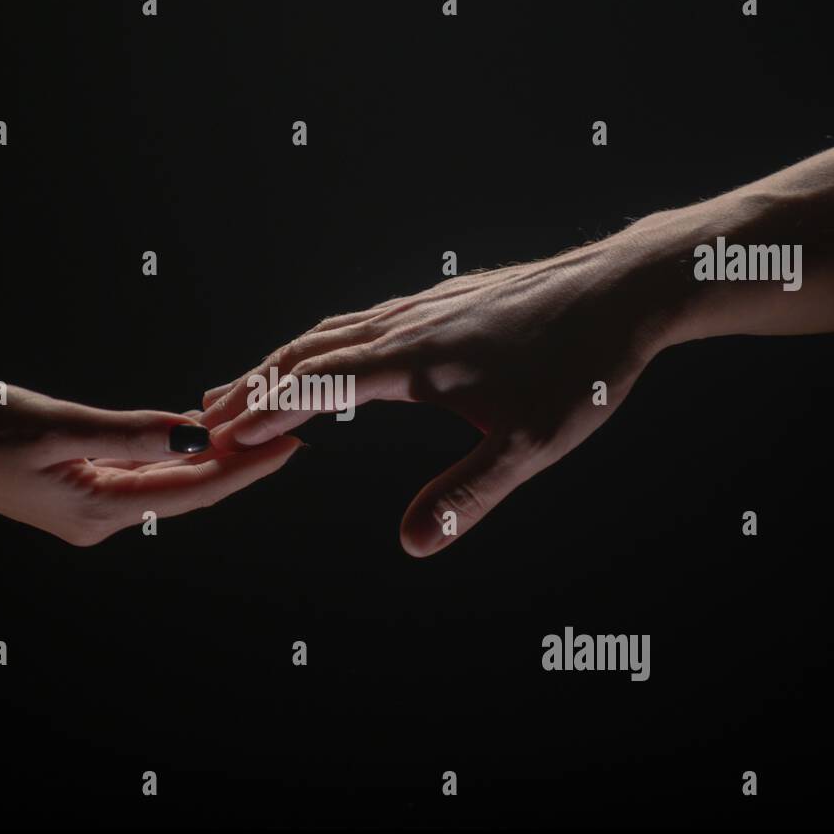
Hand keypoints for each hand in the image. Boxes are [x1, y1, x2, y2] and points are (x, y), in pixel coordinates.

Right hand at [0, 382, 301, 545]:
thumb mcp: (59, 426)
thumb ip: (131, 433)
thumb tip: (194, 437)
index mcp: (97, 511)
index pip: (191, 492)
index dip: (243, 469)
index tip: (287, 447)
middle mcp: (100, 519)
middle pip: (186, 492)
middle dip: (236, 463)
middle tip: (286, 432)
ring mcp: (89, 509)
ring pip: (166, 484)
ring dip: (208, 458)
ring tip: (254, 431)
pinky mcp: (79, 491)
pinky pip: (140, 475)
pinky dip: (172, 455)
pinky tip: (198, 436)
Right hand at [200, 237, 677, 556]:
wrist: (624, 289)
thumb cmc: (582, 367)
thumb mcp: (528, 445)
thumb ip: (466, 497)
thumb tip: (412, 545)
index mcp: (414, 359)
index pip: (318, 385)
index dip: (266, 411)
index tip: (223, 436)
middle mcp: (406, 324)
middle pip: (308, 351)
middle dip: (255, 384)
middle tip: (209, 413)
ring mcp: (422, 306)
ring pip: (331, 330)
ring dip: (282, 360)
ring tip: (249, 384)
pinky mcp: (441, 300)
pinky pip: (359, 319)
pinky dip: (321, 343)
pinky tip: (327, 356)